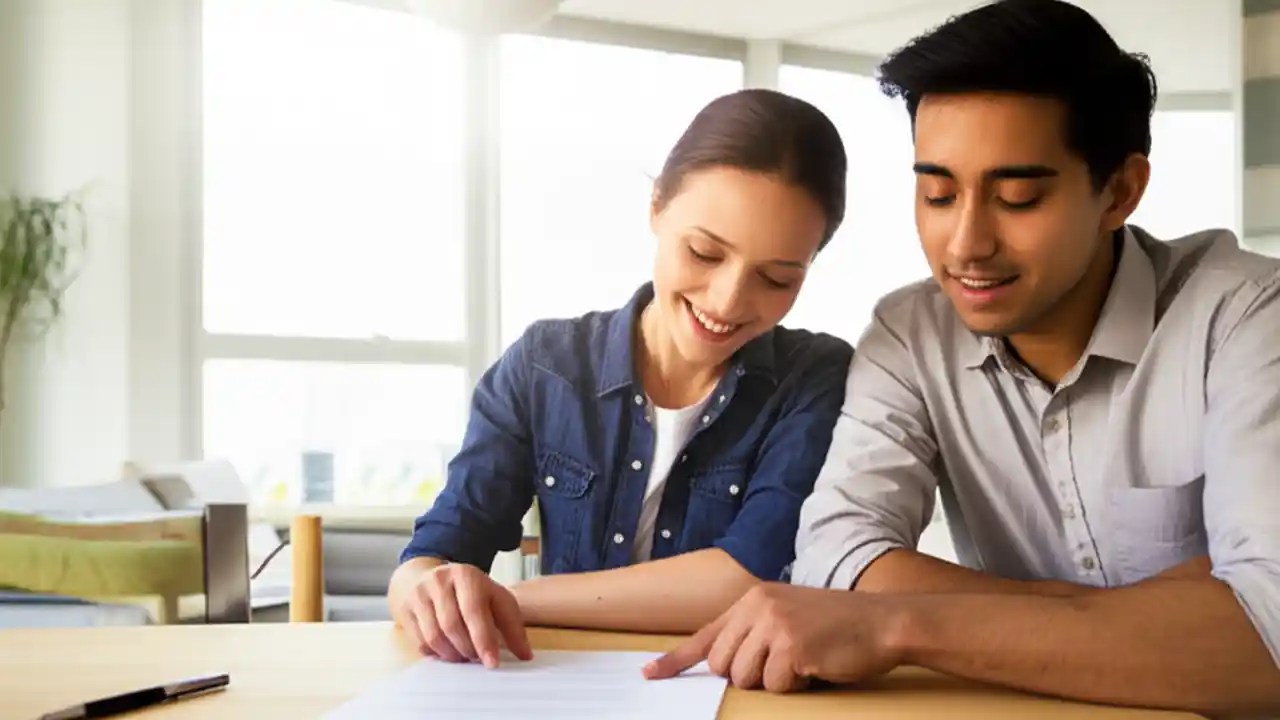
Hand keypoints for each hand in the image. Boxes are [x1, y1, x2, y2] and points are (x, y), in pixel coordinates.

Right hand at [392, 562, 533, 667]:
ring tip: (464, 656)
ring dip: (452, 654)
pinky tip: (447, 652)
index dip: (484, 640)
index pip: (474, 611)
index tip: (492, 663)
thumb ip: (511, 624)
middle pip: (452, 626)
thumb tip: (525, 655)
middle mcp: (440, 581)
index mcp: (467, 575)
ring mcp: (419, 594)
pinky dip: (436, 654)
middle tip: (478, 659)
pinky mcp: (405, 610)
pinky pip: (420, 642)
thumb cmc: (467, 591)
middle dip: (468, 649)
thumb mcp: (493, 597)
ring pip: (435, 637)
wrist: (425, 575)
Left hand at [643, 583, 906, 691]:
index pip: (706, 635)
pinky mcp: (792, 647)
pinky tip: (815, 666)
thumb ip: (753, 633)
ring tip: (801, 661)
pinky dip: (795, 686)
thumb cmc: (836, 626)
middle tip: (781, 664)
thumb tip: (722, 665)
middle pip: (722, 665)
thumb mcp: (787, 616)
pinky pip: (776, 686)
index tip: (650, 674)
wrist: (882, 622)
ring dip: (773, 682)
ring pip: (745, 679)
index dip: (676, 659)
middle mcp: (758, 607)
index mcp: (753, 598)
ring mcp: (775, 626)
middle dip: (747, 676)